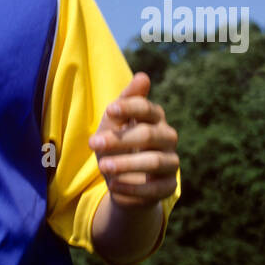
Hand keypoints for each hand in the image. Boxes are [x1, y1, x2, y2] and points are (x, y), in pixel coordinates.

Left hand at [88, 72, 178, 208]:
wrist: (121, 180)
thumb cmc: (116, 143)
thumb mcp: (113, 123)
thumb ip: (124, 103)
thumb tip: (143, 77)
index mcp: (155, 117)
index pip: (146, 108)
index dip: (129, 107)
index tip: (109, 110)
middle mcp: (168, 137)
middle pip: (148, 135)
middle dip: (119, 139)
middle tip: (93, 143)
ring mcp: (171, 162)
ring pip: (154, 161)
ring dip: (125, 163)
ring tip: (102, 166)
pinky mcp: (169, 186)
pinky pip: (155, 188)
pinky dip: (132, 188)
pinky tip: (113, 186)